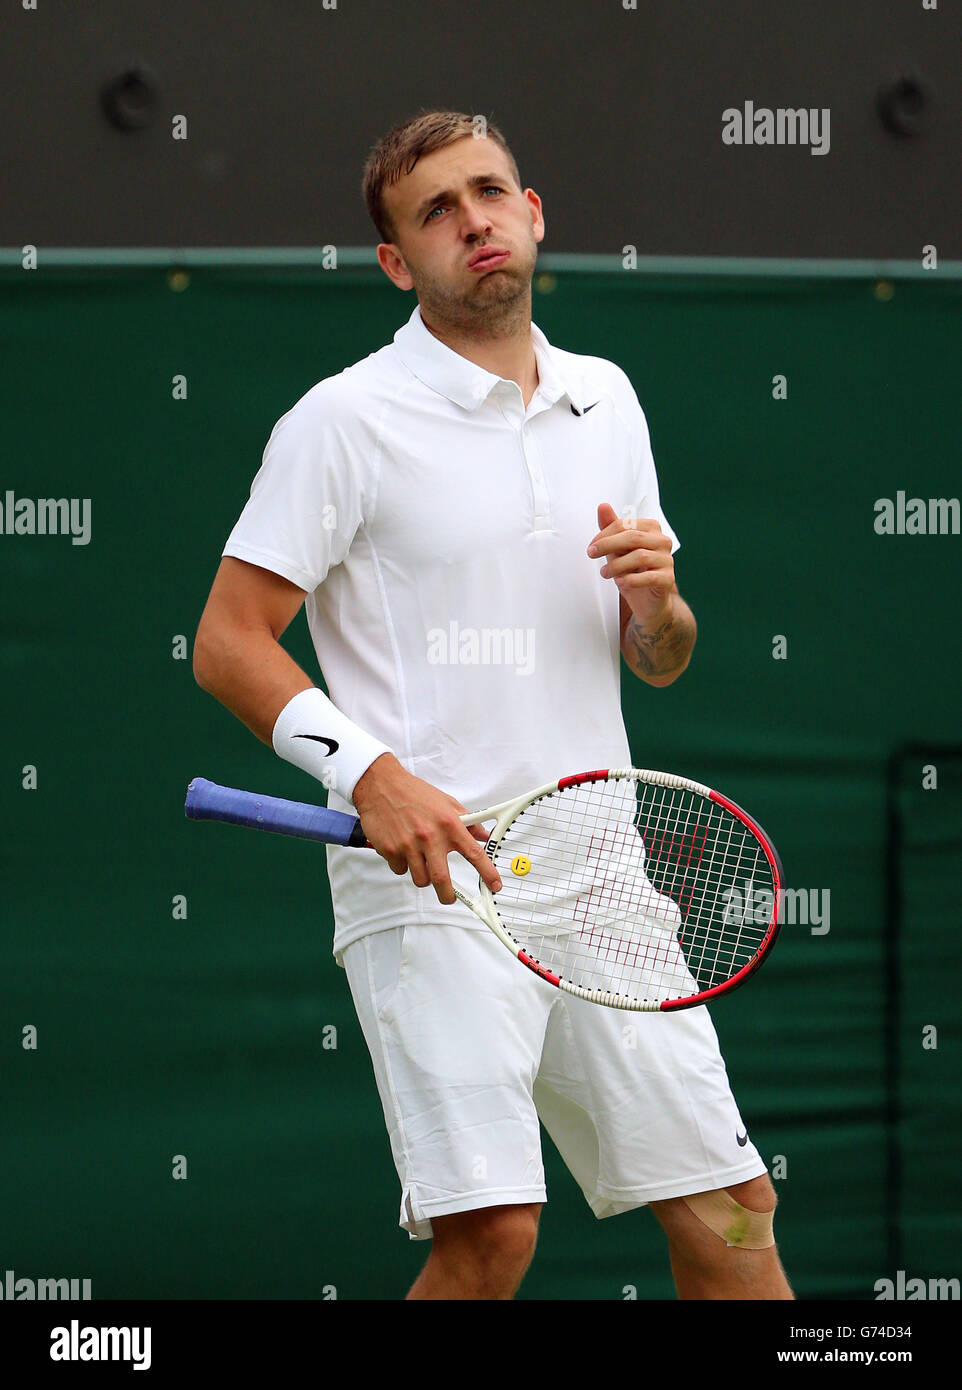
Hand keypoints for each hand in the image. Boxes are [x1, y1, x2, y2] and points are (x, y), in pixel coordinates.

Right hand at [352, 754, 502, 903]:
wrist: (381, 785)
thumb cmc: (413, 793)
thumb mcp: (447, 803)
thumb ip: (468, 821)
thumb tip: (483, 834)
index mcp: (449, 824)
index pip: (474, 854)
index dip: (487, 873)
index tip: (494, 885)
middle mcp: (430, 836)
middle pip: (442, 880)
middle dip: (448, 896)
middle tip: (450, 896)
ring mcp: (409, 845)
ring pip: (420, 878)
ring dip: (422, 876)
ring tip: (420, 859)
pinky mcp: (391, 850)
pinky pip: (400, 870)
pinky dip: (403, 865)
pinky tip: (402, 849)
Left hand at [587, 502, 674, 623]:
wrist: (647, 601)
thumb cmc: (633, 572)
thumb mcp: (617, 549)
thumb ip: (611, 528)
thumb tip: (603, 506)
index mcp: (651, 529)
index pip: (627, 524)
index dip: (605, 534)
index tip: (592, 547)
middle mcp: (662, 542)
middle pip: (633, 537)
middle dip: (608, 545)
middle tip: (592, 554)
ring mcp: (667, 560)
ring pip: (640, 556)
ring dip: (616, 565)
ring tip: (605, 573)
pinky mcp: (668, 579)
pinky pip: (649, 577)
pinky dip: (631, 580)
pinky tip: (621, 582)